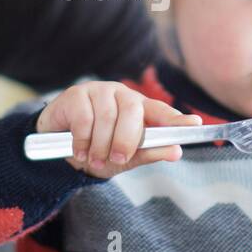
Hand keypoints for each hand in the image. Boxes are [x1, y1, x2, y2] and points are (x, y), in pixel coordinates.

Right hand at [36, 81, 200, 177]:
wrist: (57, 144)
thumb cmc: (96, 148)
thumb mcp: (124, 158)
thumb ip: (148, 153)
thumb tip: (176, 151)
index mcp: (139, 109)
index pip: (162, 111)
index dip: (177, 118)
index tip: (194, 125)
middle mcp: (122, 95)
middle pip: (133, 112)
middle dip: (127, 139)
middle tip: (119, 159)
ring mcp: (99, 91)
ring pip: (107, 117)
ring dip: (100, 145)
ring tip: (93, 159)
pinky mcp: (76, 94)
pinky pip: (85, 118)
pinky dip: (82, 140)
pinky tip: (79, 151)